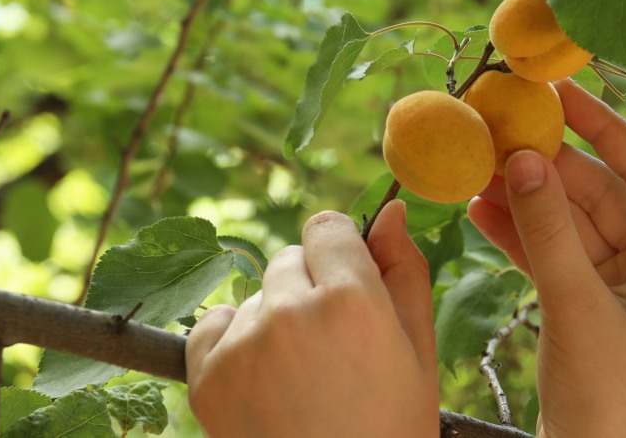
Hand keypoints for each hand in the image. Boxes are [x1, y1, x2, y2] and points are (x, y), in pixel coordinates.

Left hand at [186, 203, 438, 437]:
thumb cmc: (391, 430)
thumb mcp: (419, 355)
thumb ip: (406, 273)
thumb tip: (393, 211)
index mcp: (354, 299)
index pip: (328, 225)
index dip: (341, 254)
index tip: (350, 288)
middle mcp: (293, 309)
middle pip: (290, 257)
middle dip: (310, 287)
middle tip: (332, 348)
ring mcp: (244, 341)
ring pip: (257, 295)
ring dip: (275, 318)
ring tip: (302, 379)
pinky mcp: (206, 373)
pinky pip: (215, 324)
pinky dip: (234, 343)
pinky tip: (266, 384)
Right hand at [468, 79, 625, 436]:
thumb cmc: (611, 398)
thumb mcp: (578, 306)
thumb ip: (549, 231)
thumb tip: (523, 159)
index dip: (603, 124)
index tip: (558, 90)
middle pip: (599, 191)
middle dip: (547, 164)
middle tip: (497, 130)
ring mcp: (619, 283)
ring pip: (568, 221)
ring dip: (524, 197)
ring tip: (475, 168)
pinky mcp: (586, 304)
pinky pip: (551, 254)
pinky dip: (517, 235)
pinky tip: (477, 211)